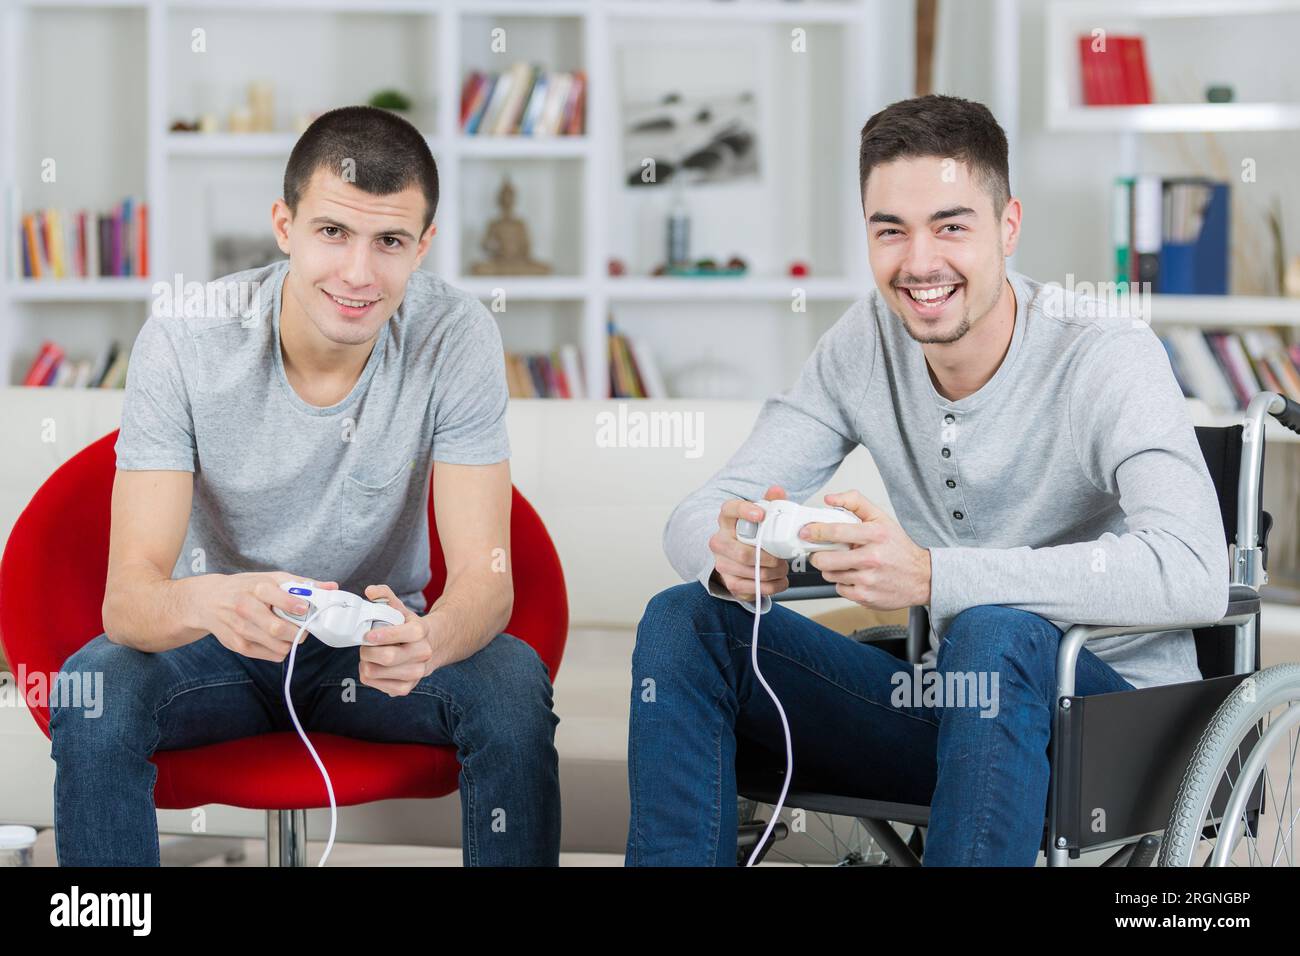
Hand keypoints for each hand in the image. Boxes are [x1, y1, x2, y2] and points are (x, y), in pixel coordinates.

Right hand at [200, 572, 338, 662]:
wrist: (208, 601)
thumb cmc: (245, 587)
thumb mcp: (271, 578)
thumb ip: (302, 584)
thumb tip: (333, 587)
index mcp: (255, 588)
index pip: (278, 598)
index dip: (296, 606)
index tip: (305, 609)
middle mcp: (245, 608)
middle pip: (278, 629)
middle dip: (299, 631)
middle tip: (304, 627)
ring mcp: (240, 629)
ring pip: (277, 646)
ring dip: (291, 642)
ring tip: (290, 632)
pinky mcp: (237, 645)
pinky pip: (271, 655)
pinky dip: (281, 649)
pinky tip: (276, 639)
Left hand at [357, 584, 434, 696]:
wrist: (428, 648)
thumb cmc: (407, 627)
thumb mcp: (399, 609)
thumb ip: (384, 596)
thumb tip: (370, 591)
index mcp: (421, 631)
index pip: (405, 634)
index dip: (384, 636)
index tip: (368, 635)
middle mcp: (422, 653)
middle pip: (389, 657)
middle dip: (368, 651)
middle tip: (364, 645)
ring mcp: (416, 673)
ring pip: (378, 673)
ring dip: (366, 663)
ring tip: (368, 656)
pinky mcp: (407, 688)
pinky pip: (378, 686)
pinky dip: (369, 677)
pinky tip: (372, 667)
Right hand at [709, 485, 790, 600]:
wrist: (739, 559)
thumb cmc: (752, 535)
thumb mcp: (762, 517)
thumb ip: (771, 502)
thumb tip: (777, 491)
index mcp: (727, 520)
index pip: (730, 510)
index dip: (745, 511)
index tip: (761, 515)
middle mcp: (719, 541)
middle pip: (742, 552)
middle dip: (768, 557)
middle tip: (782, 557)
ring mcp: (722, 563)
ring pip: (750, 571)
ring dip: (773, 572)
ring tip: (783, 568)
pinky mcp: (730, 582)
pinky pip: (753, 588)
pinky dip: (772, 586)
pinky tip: (780, 580)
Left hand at [804, 490, 931, 610]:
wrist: (921, 577)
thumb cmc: (898, 547)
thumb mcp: (881, 517)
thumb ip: (855, 502)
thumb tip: (829, 499)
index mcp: (876, 534)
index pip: (837, 531)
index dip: (815, 531)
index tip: (805, 532)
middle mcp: (873, 557)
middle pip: (826, 559)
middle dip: (817, 556)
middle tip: (820, 552)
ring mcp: (869, 579)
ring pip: (830, 575)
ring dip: (831, 569)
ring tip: (844, 563)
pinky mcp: (866, 596)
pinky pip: (839, 589)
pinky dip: (842, 583)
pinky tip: (854, 576)